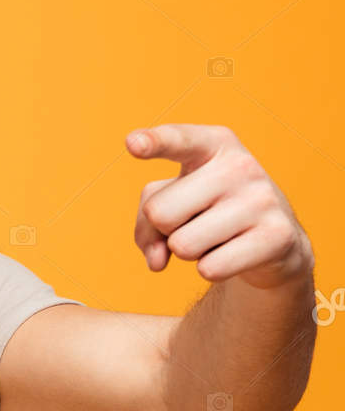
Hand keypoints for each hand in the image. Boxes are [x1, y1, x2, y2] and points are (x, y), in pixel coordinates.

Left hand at [128, 124, 311, 288]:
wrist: (271, 240)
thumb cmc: (207, 211)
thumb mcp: (169, 205)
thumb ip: (146, 226)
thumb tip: (157, 261)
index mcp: (212, 144)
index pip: (178, 141)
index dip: (154, 143)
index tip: (133, 143)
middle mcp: (240, 164)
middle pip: (159, 213)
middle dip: (166, 228)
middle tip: (196, 220)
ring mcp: (262, 198)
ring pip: (182, 246)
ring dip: (189, 251)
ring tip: (216, 236)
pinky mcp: (278, 235)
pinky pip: (210, 268)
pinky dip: (211, 269)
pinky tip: (233, 252)